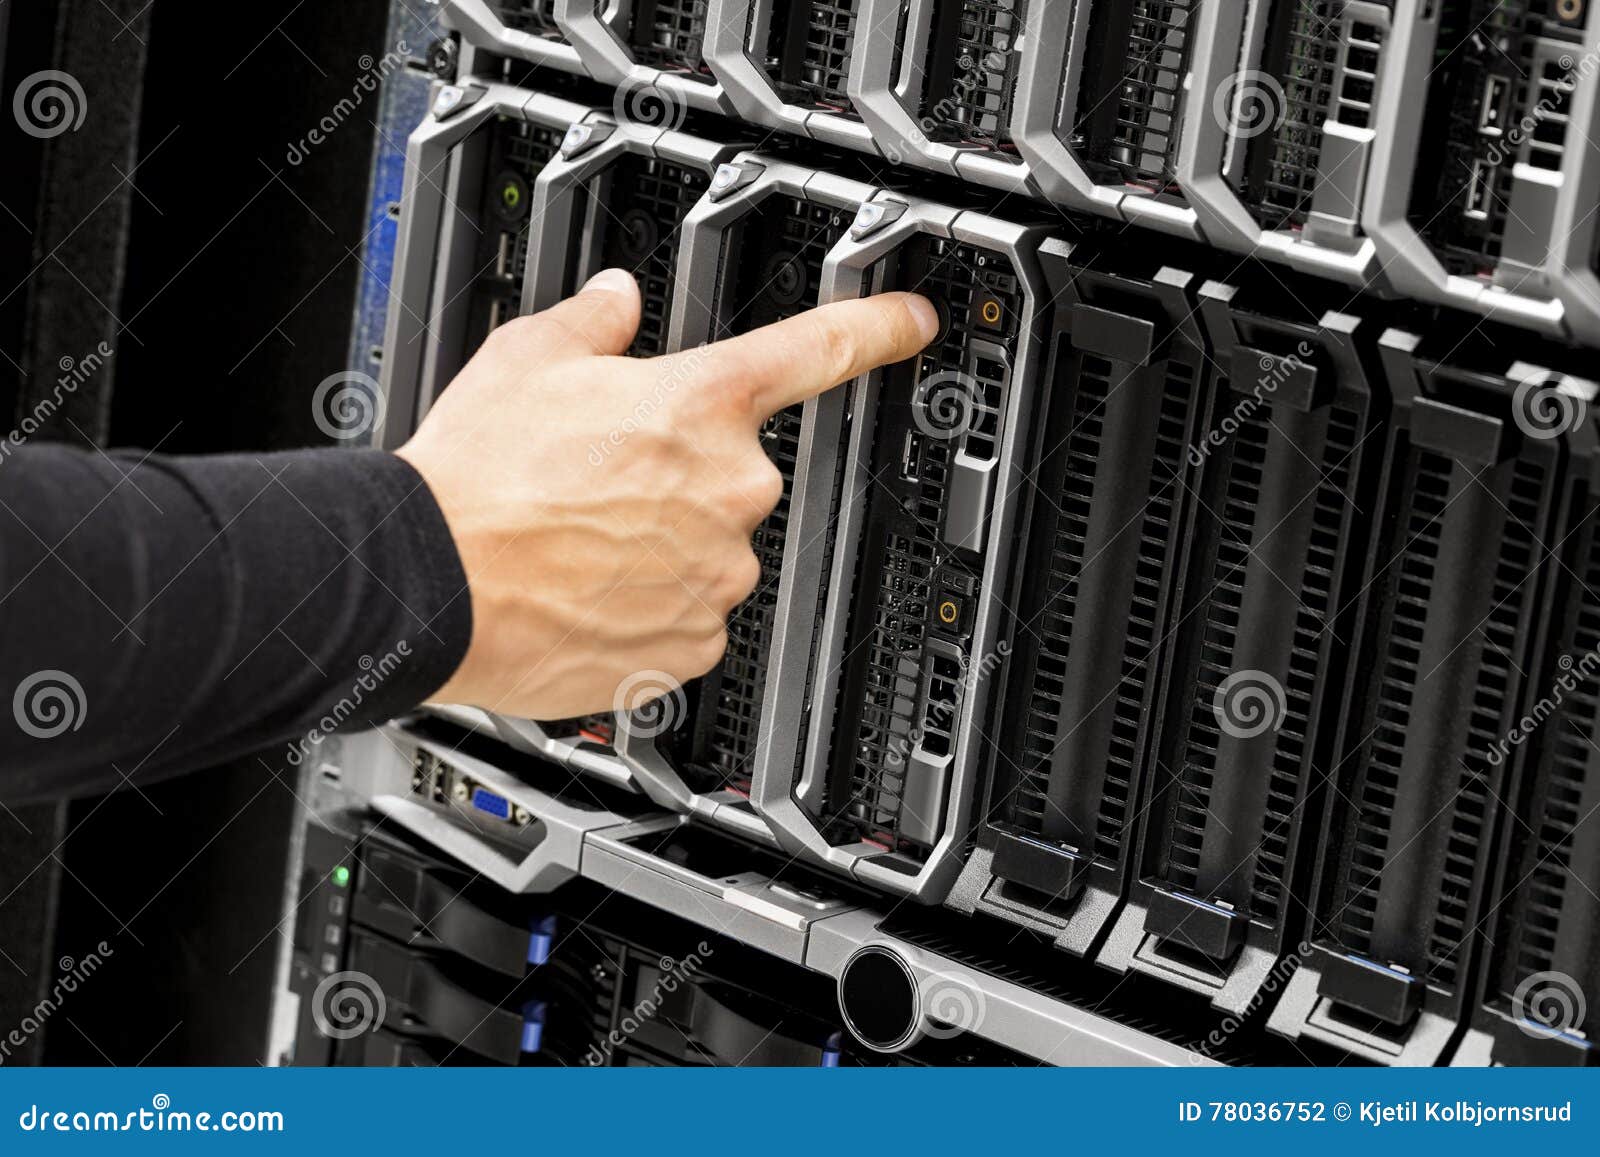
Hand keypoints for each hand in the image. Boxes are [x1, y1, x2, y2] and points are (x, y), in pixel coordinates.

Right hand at [397, 268, 937, 720]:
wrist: (431, 585)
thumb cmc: (475, 476)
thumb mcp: (527, 356)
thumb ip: (593, 321)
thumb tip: (617, 301)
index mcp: (700, 403)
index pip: (816, 348)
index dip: (876, 328)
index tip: (909, 323)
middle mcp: (729, 488)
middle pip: (738, 469)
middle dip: (683, 471)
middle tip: (606, 478)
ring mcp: (718, 572)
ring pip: (714, 547)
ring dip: (668, 542)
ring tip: (583, 540)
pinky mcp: (693, 642)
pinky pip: (694, 615)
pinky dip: (654, 605)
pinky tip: (592, 589)